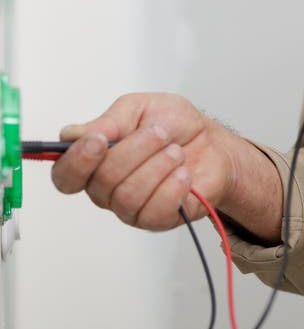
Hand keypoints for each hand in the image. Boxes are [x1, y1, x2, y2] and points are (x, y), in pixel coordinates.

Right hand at [51, 93, 240, 230]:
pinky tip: (182, 173)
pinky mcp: (155, 220)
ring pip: (128, 196)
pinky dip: (173, 185)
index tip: (99, 140)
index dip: (77, 160)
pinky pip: (154, 210)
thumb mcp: (142, 108)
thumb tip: (74, 135)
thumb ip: (109, 121)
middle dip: (137, 149)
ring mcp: (130, 207)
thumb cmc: (175, 125)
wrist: (213, 144)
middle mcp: (107, 188)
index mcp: (96, 159)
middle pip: (101, 181)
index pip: (66, 174)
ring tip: (175, 152)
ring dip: (158, 165)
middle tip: (160, 133)